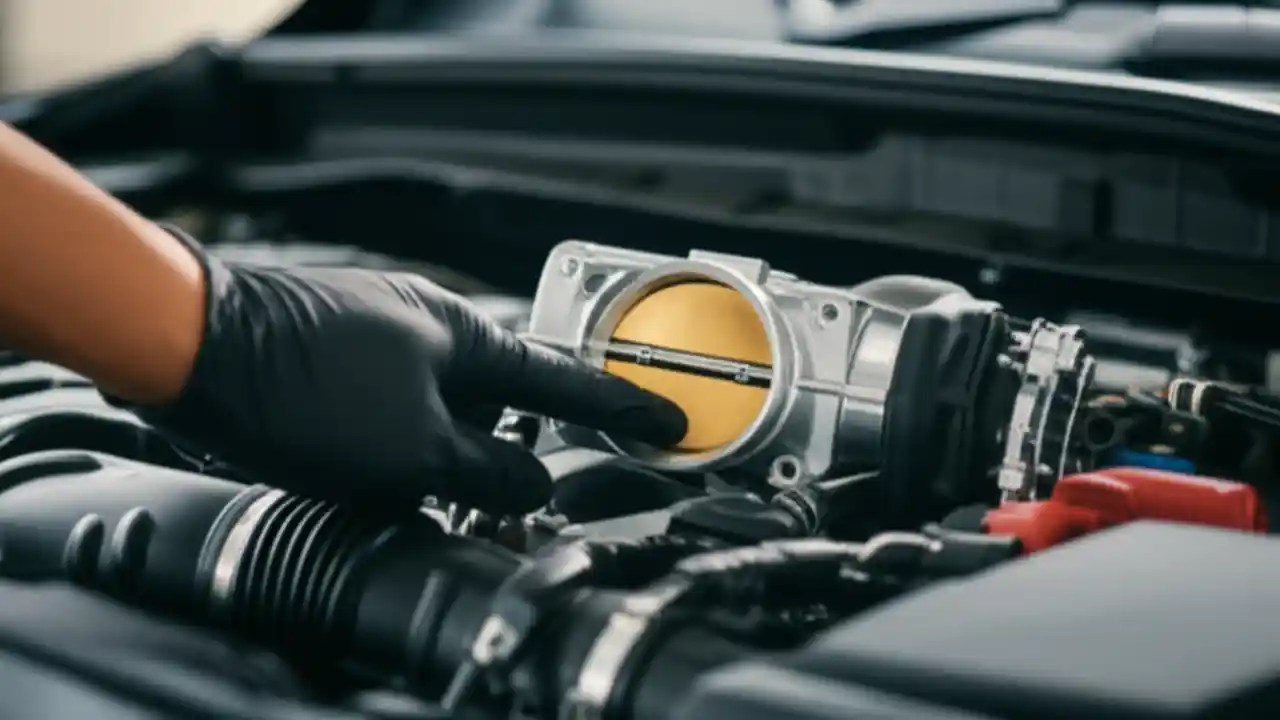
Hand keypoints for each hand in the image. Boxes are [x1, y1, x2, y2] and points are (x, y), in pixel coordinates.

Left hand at [116, 229, 685, 513]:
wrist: (188, 344)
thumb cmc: (298, 384)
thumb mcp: (412, 451)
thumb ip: (486, 474)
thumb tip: (531, 489)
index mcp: (464, 337)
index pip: (563, 381)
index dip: (621, 408)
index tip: (666, 420)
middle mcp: (429, 329)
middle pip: (502, 401)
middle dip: (511, 453)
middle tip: (524, 494)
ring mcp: (382, 341)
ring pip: (445, 412)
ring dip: (449, 459)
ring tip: (435, 499)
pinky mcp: (339, 363)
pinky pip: (397, 412)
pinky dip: (403, 449)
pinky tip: (381, 478)